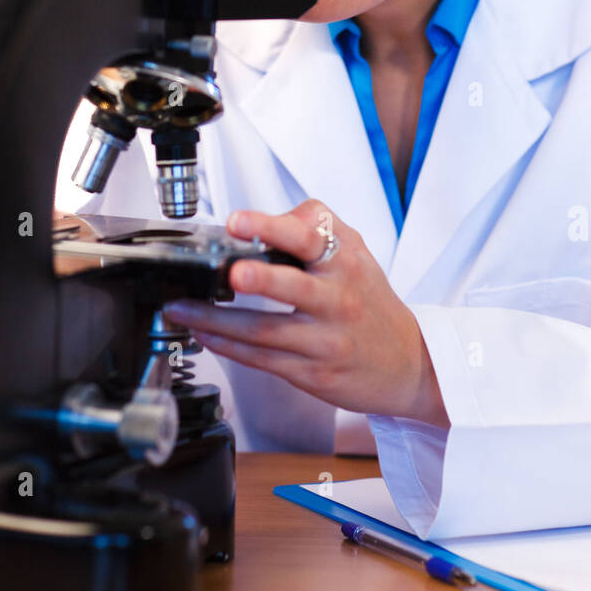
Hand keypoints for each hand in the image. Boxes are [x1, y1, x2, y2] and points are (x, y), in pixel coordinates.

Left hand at [163, 199, 449, 426]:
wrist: (407, 363)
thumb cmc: (371, 303)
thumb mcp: (357, 253)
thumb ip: (318, 225)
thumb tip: (274, 217)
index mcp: (344, 263)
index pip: (308, 239)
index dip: (272, 227)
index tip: (239, 221)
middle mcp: (337, 300)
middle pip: (294, 287)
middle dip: (259, 279)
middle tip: (231, 273)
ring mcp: (324, 341)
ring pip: (265, 331)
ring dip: (218, 320)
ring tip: (183, 308)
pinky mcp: (312, 373)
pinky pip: (262, 359)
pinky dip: (229, 346)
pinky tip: (205, 334)